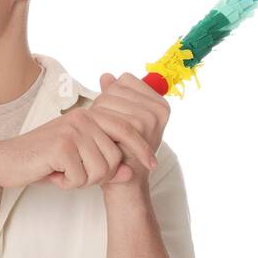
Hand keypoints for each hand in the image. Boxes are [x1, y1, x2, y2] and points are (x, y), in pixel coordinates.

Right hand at [0, 104, 157, 190]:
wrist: (6, 161)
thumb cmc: (42, 161)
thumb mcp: (78, 161)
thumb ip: (104, 163)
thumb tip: (129, 172)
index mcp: (88, 116)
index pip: (126, 130)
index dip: (141, 148)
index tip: (151, 164)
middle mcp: (82, 118)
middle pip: (114, 157)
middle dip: (99, 176)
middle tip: (76, 175)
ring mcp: (72, 130)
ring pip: (100, 169)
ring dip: (82, 181)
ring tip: (63, 174)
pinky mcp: (61, 146)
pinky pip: (80, 176)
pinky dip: (67, 183)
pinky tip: (53, 175)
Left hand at [87, 71, 169, 188]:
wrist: (124, 181)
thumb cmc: (121, 150)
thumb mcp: (122, 119)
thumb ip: (116, 96)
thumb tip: (106, 76)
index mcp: (159, 103)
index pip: (125, 79)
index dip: (112, 95)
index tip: (114, 115)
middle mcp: (159, 108)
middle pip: (115, 88)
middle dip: (103, 105)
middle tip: (107, 128)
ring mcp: (150, 116)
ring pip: (107, 98)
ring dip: (99, 115)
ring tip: (106, 133)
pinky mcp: (138, 126)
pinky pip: (105, 110)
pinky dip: (98, 122)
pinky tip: (103, 137)